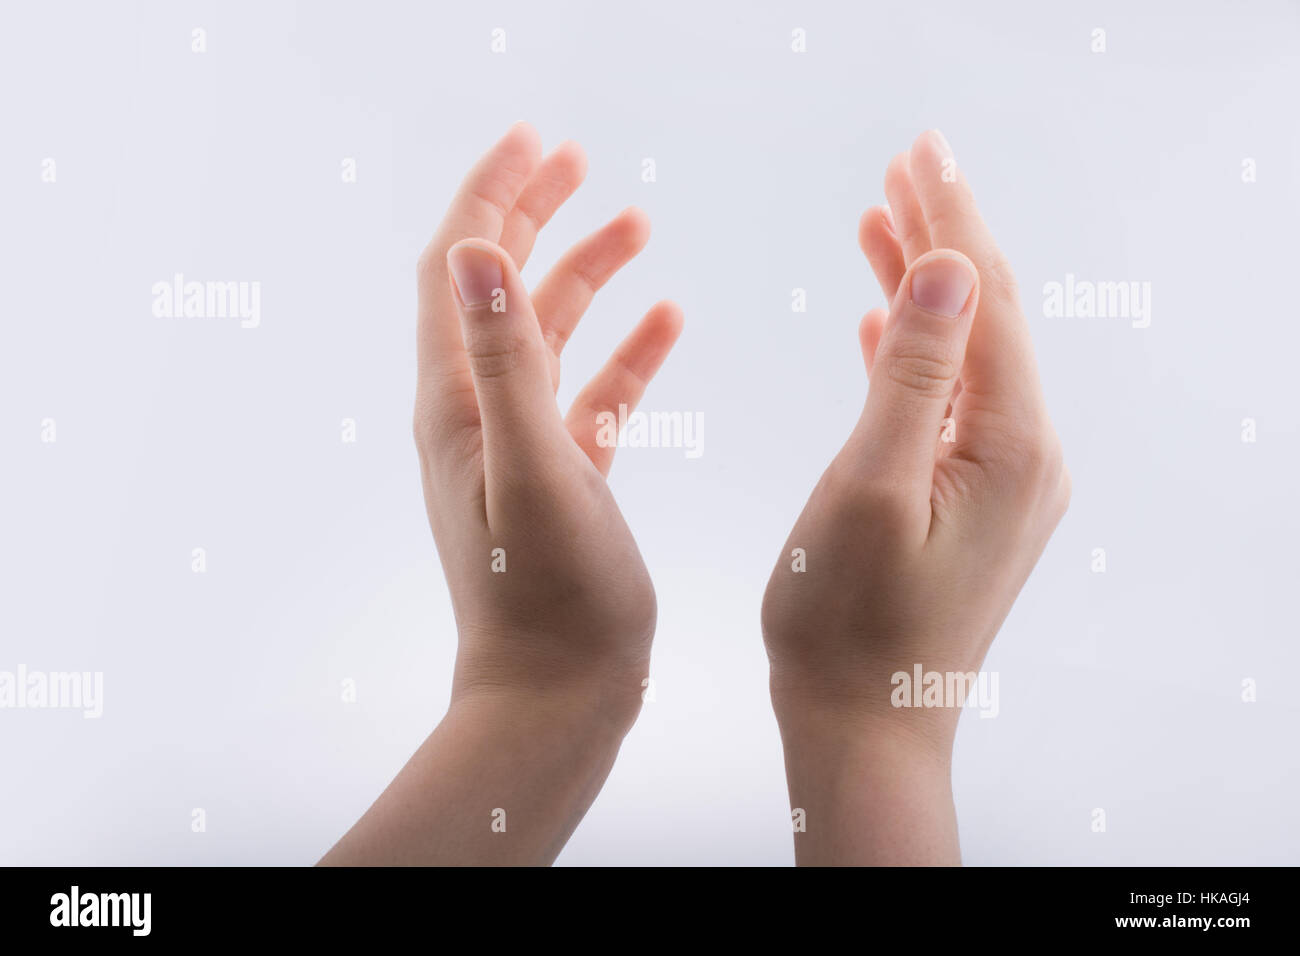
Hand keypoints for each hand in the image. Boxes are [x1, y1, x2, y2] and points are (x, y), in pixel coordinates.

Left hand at [414, 122, 680, 715]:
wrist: (559, 695)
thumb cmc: (548, 598)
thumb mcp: (532, 467)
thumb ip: (505, 359)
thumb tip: (477, 248)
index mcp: (458, 402)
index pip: (459, 268)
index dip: (491, 196)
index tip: (537, 142)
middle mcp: (479, 413)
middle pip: (499, 287)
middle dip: (535, 215)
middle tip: (580, 160)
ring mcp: (523, 445)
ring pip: (551, 335)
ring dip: (588, 275)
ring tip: (639, 221)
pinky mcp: (565, 477)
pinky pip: (594, 393)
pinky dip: (626, 351)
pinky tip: (669, 320)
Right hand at [760, 130, 1069, 864]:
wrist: (865, 726)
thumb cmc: (849, 624)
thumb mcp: (870, 489)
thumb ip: (910, 375)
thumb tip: (947, 268)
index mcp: (1011, 446)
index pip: (987, 301)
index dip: (951, 218)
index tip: (917, 150)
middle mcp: (1026, 457)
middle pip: (986, 317)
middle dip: (944, 235)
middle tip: (902, 163)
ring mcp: (1003, 482)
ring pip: (965, 355)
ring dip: (925, 287)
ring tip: (879, 220)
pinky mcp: (971, 502)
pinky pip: (949, 403)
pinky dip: (913, 352)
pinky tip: (880, 321)